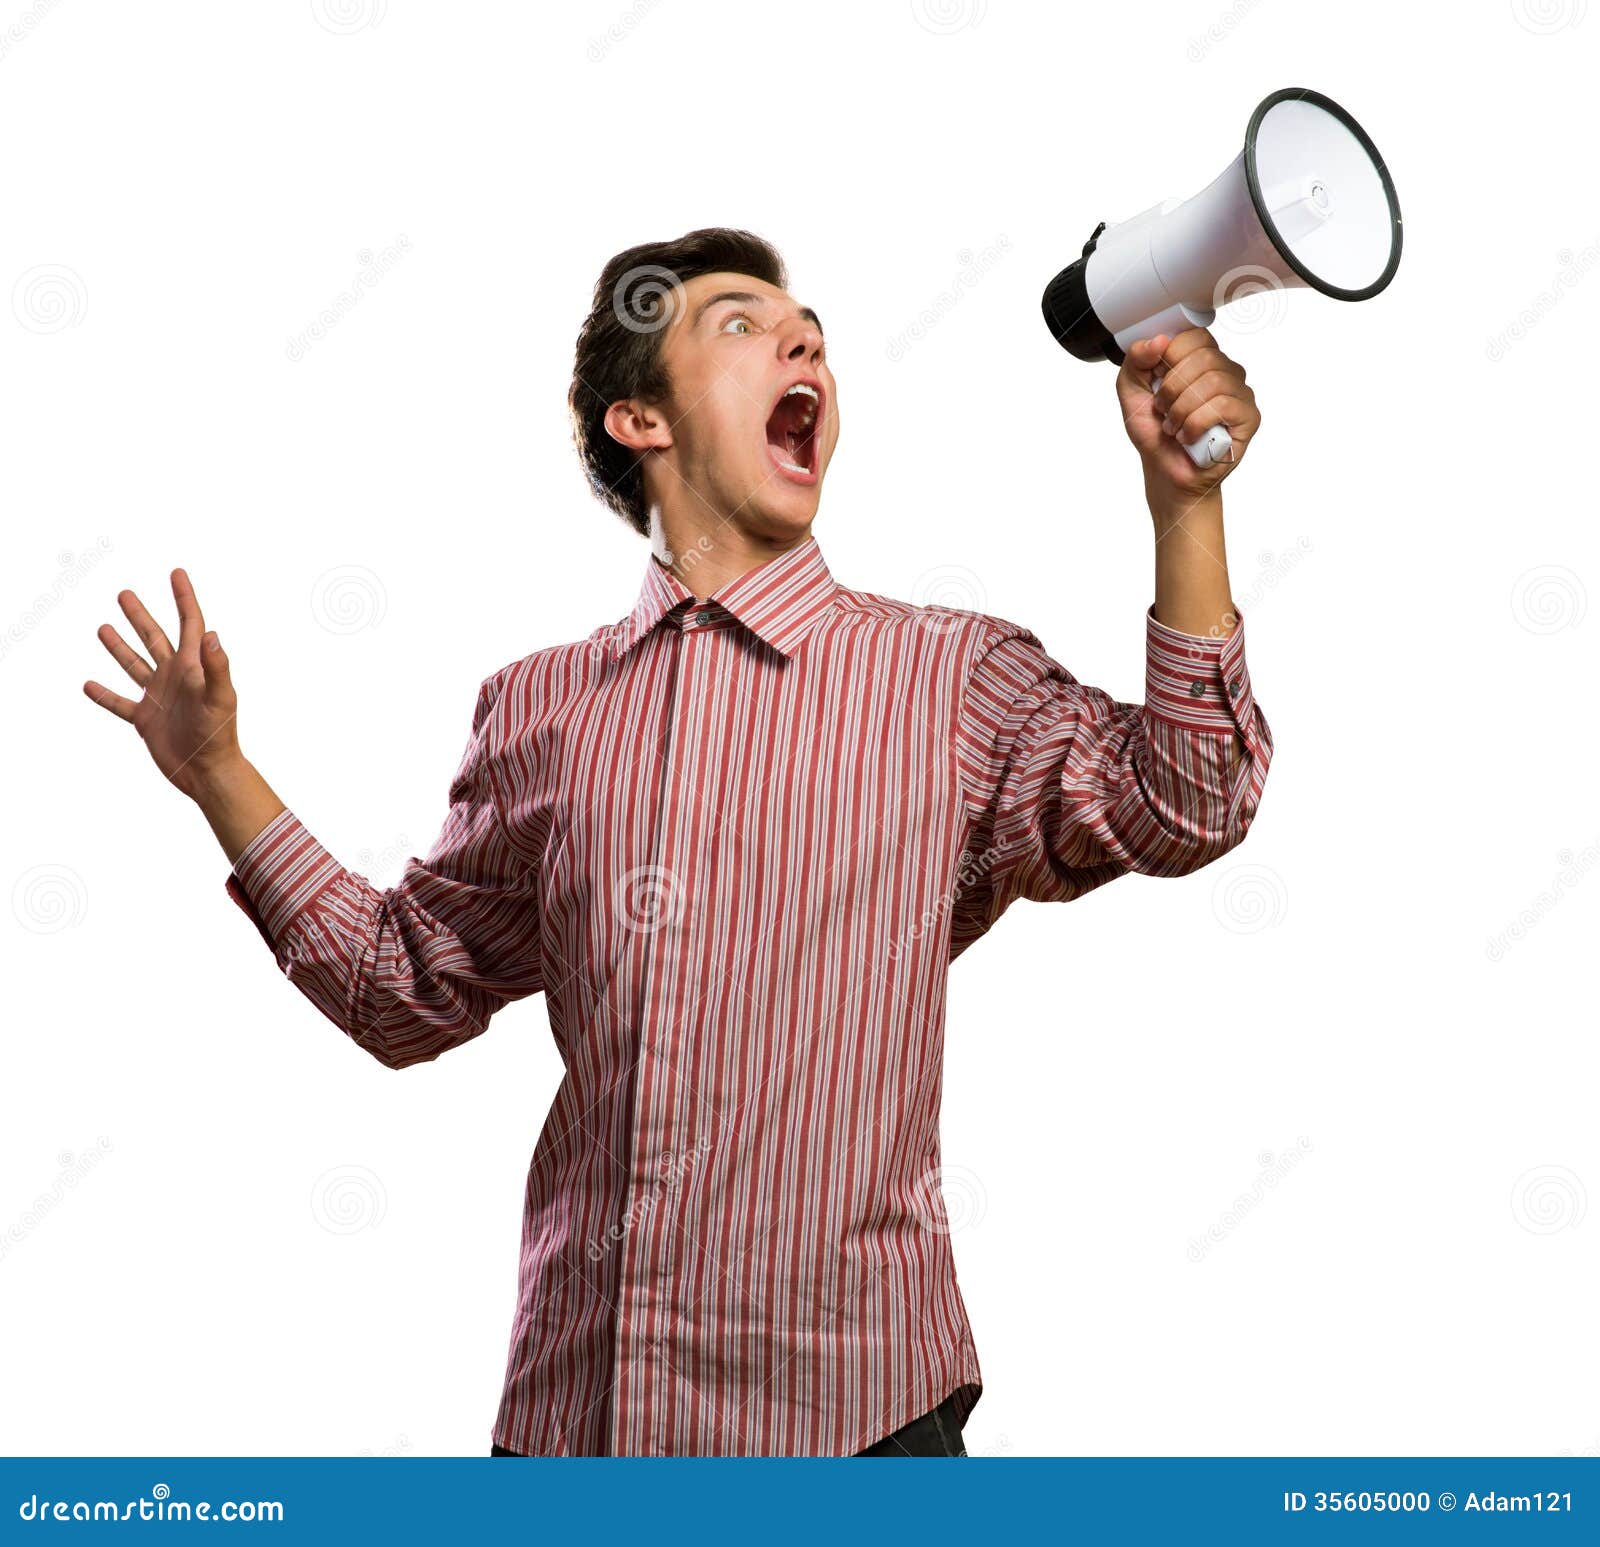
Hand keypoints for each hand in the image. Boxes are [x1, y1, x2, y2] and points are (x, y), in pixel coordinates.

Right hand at [83, 568, 242, 801]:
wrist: (208, 772)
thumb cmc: (220, 735)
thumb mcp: (220, 698)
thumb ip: (216, 666)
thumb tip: (211, 633)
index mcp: (194, 667)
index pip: (190, 624)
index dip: (184, 598)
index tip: (177, 572)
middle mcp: (175, 677)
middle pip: (155, 637)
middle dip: (140, 616)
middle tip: (124, 593)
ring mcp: (159, 697)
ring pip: (134, 665)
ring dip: (119, 647)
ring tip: (102, 627)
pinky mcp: (146, 720)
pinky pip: (120, 703)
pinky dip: (104, 694)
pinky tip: (88, 684)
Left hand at [1116, 327, 1259, 505]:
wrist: (1164, 472)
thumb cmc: (1155, 433)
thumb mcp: (1131, 392)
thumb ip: (1136, 361)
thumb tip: (1157, 341)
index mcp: (1201, 359)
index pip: (1195, 336)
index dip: (1170, 357)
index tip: (1157, 381)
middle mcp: (1225, 371)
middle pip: (1204, 357)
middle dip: (1172, 388)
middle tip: (1163, 410)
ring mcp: (1239, 393)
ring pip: (1213, 382)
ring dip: (1182, 409)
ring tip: (1174, 426)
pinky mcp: (1248, 417)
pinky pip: (1224, 405)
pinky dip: (1196, 424)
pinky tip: (1188, 436)